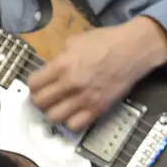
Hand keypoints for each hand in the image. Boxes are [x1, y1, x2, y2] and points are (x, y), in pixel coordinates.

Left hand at [29, 16, 166, 132]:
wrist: (133, 49)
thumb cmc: (106, 41)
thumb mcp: (76, 40)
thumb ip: (60, 56)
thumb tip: (51, 68)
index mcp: (62, 64)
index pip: (34, 84)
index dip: (34, 85)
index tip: (38, 86)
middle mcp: (70, 83)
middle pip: (40, 102)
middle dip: (41, 100)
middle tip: (48, 97)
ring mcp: (83, 98)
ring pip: (54, 117)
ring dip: (54, 112)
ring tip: (60, 106)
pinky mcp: (97, 108)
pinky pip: (74, 125)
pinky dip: (71, 121)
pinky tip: (75, 113)